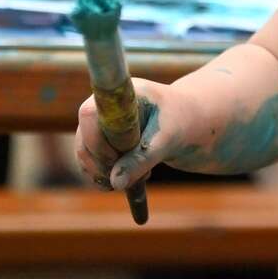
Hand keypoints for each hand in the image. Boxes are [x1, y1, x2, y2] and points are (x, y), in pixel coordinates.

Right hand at [75, 78, 197, 191]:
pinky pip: (90, 162)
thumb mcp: (166, 140)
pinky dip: (105, 176)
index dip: (97, 141)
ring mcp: (100, 123)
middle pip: (85, 139)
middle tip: (133, 176)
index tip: (118, 157)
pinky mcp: (102, 139)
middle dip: (105, 164)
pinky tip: (130, 180)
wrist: (192, 119)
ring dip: (106, 174)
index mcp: (121, 95)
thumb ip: (141, 160)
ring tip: (140, 178)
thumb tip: (114, 183)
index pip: (89, 114)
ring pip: (85, 154)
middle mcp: (105, 106)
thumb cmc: (182, 121)